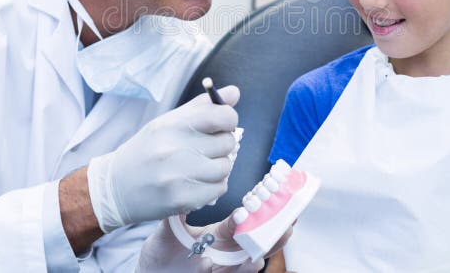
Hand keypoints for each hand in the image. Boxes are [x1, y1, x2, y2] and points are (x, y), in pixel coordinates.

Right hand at [88, 86, 239, 231]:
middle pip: (228, 143)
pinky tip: (196, 183)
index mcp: (172, 125)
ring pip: (226, 167)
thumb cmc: (147, 150)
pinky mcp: (182, 200)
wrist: (116, 187)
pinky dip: (213, 186)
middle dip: (222, 145)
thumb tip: (235, 93)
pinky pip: (219, 189)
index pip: (222, 116)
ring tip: (200, 167)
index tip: (223, 125)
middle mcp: (175, 149)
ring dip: (218, 168)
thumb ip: (203, 107)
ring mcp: (178, 177)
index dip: (229, 120)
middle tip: (205, 149)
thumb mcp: (169, 122)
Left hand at [136, 211, 291, 271]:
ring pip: (251, 259)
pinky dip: (246, 269)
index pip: (243, 222)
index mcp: (220, 234)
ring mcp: (223, 268)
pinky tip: (254, 260)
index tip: (265, 199)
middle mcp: (226, 251)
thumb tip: (185, 185)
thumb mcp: (169, 228)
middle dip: (275, 231)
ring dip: (267, 248)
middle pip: (257, 241)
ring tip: (278, 237)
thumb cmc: (160, 251)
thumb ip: (179, 212)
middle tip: (289, 220)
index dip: (255, 212)